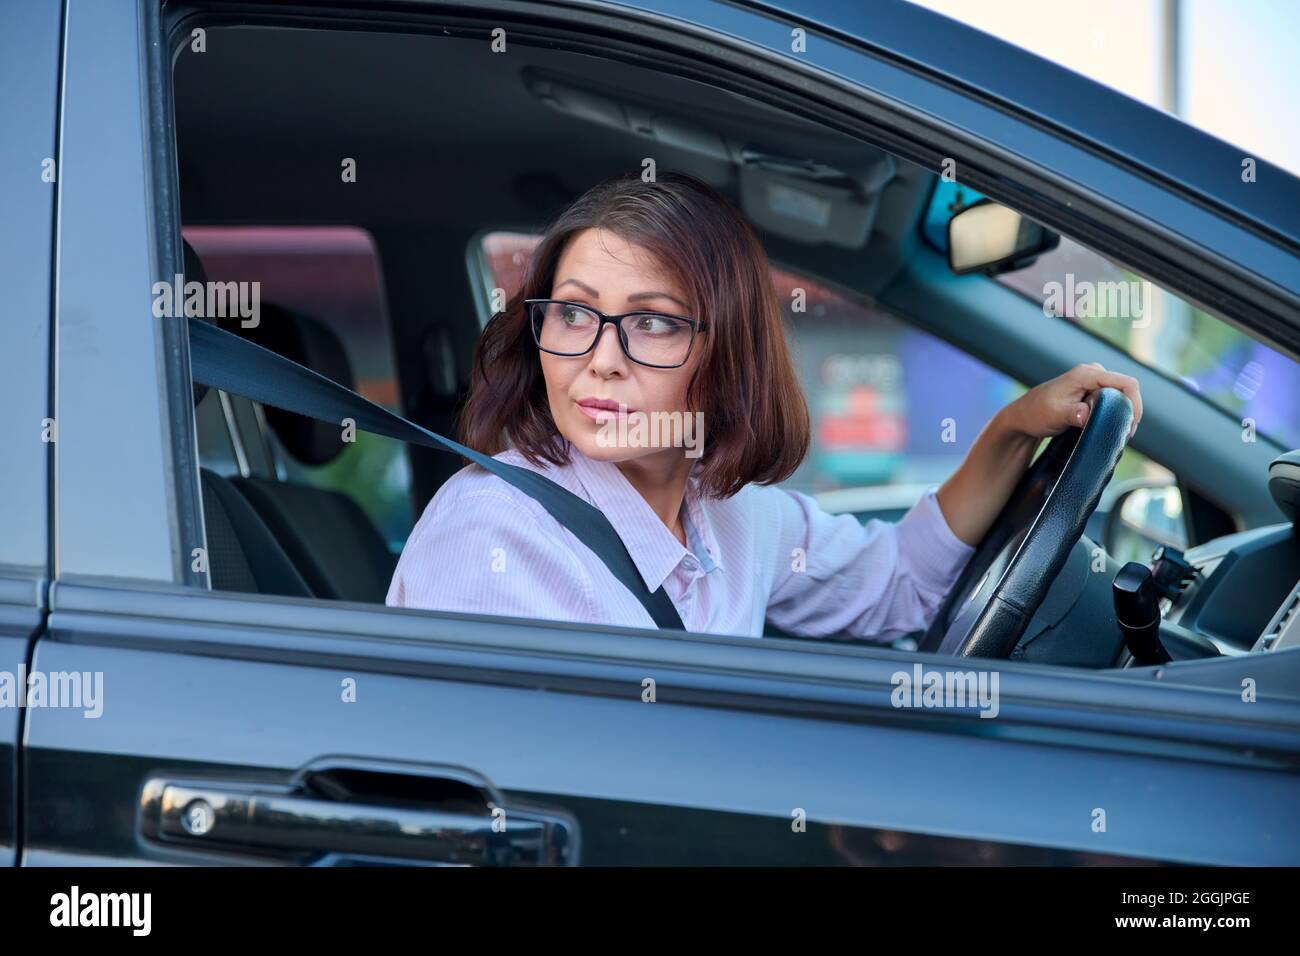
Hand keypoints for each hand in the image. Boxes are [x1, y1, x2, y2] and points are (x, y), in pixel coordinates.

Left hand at [1001, 363, 1142, 439]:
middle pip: (1126, 389)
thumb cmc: (1036, 414)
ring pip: (1120, 395)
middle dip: (1129, 411)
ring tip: (1117, 433)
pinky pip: (1111, 399)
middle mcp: (1092, 372)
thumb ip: (1073, 414)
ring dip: (1122, 413)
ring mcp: (1092, 380)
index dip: (1135, 403)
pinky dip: (1114, 413)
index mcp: (1086, 374)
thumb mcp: (1054, 415)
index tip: (1131, 425)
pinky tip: (1109, 427)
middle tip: (1124, 434)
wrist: (1023, 416)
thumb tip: (1086, 415)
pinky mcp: (1091, 390)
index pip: (1125, 383)